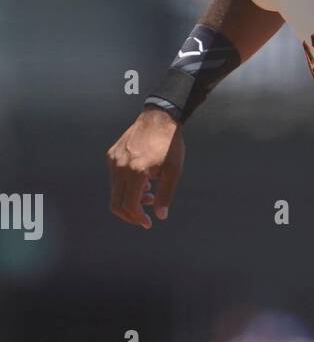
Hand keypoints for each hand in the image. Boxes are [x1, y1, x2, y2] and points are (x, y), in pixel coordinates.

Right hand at [107, 108, 184, 228]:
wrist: (159, 118)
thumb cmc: (169, 145)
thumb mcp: (173, 172)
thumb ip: (165, 195)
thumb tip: (160, 216)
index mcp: (136, 171)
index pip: (128, 205)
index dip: (137, 218)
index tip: (147, 223)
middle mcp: (120, 166)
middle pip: (116, 202)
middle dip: (130, 214)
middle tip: (144, 218)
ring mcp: (113, 160)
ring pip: (114, 191)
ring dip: (129, 200)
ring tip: (149, 195)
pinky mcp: (111, 155)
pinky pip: (114, 178)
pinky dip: (126, 187)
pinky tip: (143, 182)